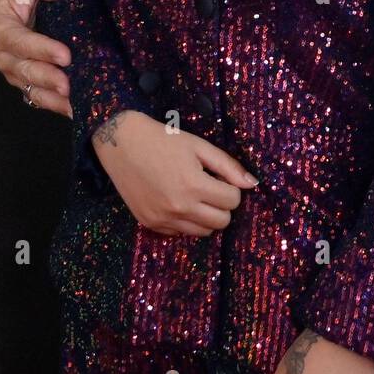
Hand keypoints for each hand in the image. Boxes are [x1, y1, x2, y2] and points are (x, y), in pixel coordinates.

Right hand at [0, 0, 75, 118]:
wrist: (24, 6)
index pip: (18, 42)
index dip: (40, 49)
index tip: (65, 55)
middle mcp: (4, 56)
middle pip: (24, 70)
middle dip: (47, 78)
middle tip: (68, 85)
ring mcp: (16, 73)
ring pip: (32, 89)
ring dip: (52, 97)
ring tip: (73, 101)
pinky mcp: (30, 83)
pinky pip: (41, 99)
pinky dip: (57, 106)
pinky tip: (76, 110)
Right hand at [93, 111, 258, 236]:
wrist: (121, 144)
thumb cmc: (164, 140)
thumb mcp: (199, 146)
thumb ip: (228, 166)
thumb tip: (252, 184)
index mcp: (193, 185)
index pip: (233, 201)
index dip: (232, 188)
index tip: (221, 178)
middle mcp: (179, 207)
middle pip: (221, 222)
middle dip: (223, 205)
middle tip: (212, 188)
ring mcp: (163, 218)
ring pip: (203, 232)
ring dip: (207, 216)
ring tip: (196, 195)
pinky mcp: (150, 223)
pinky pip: (180, 233)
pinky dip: (186, 221)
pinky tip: (178, 201)